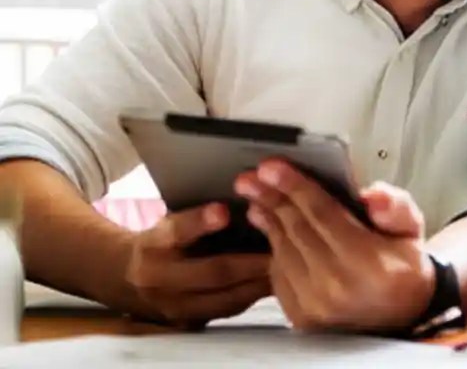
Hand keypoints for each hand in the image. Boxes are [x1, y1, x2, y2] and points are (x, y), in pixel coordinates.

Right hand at [123, 203, 271, 326]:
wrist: (127, 282)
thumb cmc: (161, 244)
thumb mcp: (168, 223)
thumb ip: (196, 218)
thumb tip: (244, 197)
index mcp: (153, 245)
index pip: (177, 232)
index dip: (200, 221)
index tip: (223, 210)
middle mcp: (159, 279)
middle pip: (212, 272)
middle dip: (251, 262)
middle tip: (281, 250)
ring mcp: (173, 307)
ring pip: (225, 298)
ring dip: (259, 283)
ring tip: (285, 269)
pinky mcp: (188, 324)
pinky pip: (226, 311)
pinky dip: (251, 297)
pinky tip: (271, 285)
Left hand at [235, 161, 432, 331]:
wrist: (401, 315)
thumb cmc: (403, 269)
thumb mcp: (411, 230)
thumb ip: (396, 207)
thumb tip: (372, 195)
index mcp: (370, 264)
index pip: (323, 214)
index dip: (295, 187)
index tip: (272, 167)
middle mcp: (339, 287)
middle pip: (297, 229)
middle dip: (272, 197)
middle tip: (253, 177)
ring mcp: (316, 306)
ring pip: (283, 249)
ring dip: (269, 219)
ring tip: (258, 198)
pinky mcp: (301, 317)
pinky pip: (279, 273)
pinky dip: (275, 247)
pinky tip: (271, 227)